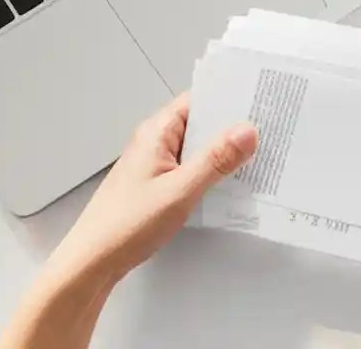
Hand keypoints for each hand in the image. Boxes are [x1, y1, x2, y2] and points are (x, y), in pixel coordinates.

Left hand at [50, 92, 258, 280]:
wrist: (92, 262)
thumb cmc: (125, 225)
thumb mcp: (180, 190)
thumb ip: (215, 160)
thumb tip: (246, 131)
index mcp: (157, 132)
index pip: (199, 101)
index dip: (229, 99)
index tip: (260, 101)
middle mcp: (155, 142)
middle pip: (202, 123)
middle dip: (233, 127)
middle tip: (268, 131)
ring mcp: (157, 163)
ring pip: (199, 148)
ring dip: (224, 153)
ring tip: (257, 156)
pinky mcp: (159, 184)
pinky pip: (193, 168)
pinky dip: (212, 172)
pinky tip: (231, 183)